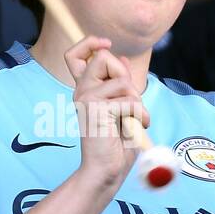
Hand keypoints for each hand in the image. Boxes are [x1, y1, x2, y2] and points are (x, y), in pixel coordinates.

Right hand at [65, 36, 150, 189]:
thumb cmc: (115, 143)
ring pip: (122, 81)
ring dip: (137, 101)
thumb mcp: (123, 106)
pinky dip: (140, 114)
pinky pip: (129, 101)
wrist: (107, 170)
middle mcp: (82, 91)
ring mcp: (86, 99)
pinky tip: (137, 126)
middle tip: (130, 100)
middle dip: (125, 75)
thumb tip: (120, 57)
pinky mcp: (96, 109)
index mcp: (86, 90)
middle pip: (103, 57)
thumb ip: (120, 83)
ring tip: (136, 118)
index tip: (106, 44)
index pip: (74, 54)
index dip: (89, 43)